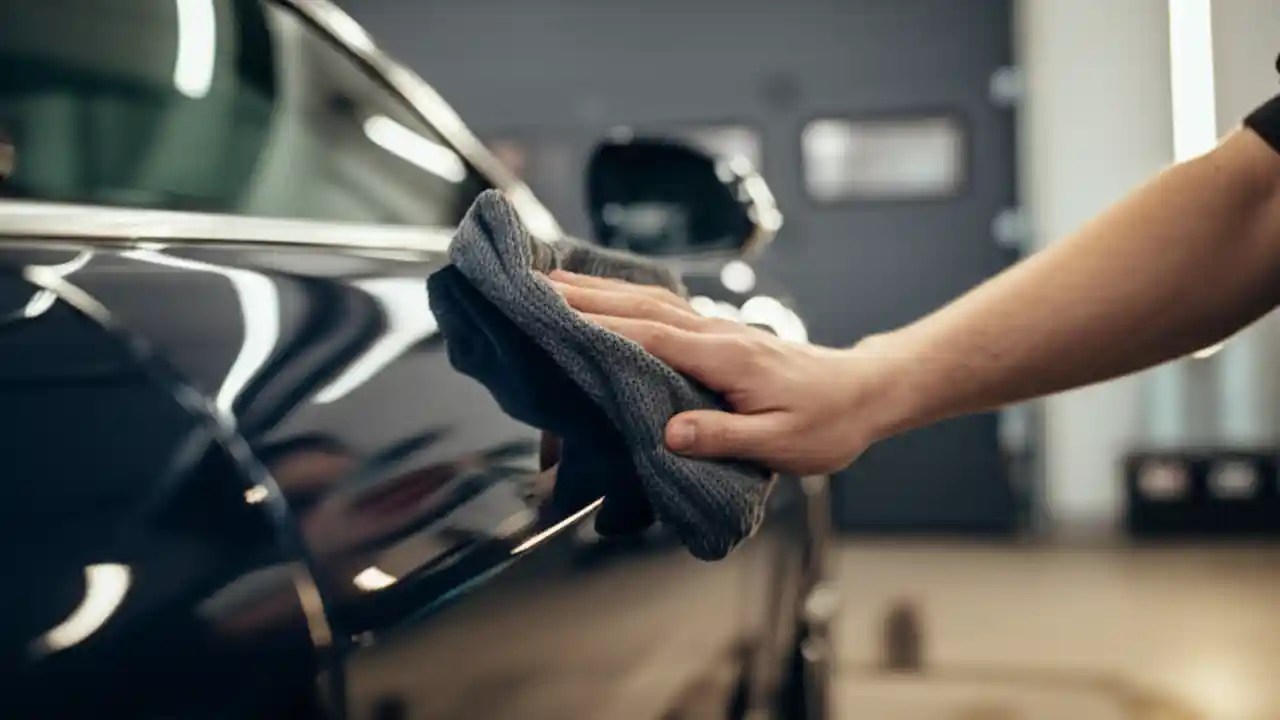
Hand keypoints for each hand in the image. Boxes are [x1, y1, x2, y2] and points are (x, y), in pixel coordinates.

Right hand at [548, 270, 898, 474]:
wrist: (863, 394)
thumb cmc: (826, 422)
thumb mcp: (781, 443)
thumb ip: (724, 437)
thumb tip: (667, 434)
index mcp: (725, 357)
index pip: (649, 334)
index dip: (597, 323)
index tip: (550, 313)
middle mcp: (715, 334)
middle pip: (638, 306)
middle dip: (582, 294)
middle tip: (528, 284)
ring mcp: (715, 330)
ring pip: (647, 301)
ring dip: (598, 289)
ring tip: (549, 281)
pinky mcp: (717, 335)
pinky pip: (661, 309)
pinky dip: (624, 298)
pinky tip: (602, 298)